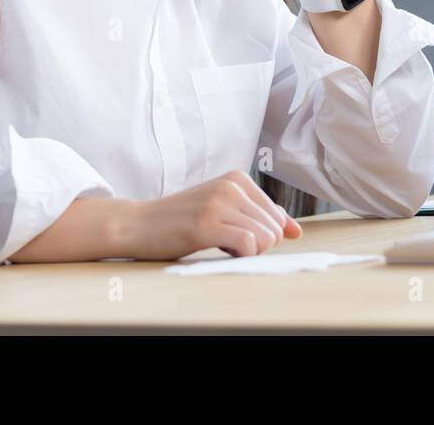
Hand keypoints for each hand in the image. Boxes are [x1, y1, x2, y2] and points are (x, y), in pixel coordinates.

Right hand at [116, 170, 302, 259]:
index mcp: (238, 178)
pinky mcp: (206, 225)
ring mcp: (218, 204)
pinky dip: (242, 256)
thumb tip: (295, 231)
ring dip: (248, 252)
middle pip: (274, 228)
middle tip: (227, 242)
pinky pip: (249, 245)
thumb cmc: (182, 219)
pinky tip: (222, 251)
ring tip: (222, 245)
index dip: (262, 234)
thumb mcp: (223, 208)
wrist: (139, 223)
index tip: (236, 235)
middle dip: (257, 244)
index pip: (277, 216)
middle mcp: (231, 186)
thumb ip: (259, 216)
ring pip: (265, 237)